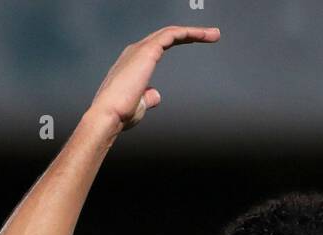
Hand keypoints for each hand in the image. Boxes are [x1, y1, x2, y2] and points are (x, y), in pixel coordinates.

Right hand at [90, 25, 219, 130]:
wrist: (108, 114)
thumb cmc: (120, 114)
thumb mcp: (140, 105)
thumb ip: (149, 97)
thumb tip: (156, 95)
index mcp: (134, 62)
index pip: (159, 45)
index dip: (178, 41)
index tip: (195, 42)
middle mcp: (136, 51)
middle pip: (167, 35)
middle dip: (190, 33)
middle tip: (211, 34)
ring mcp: (141, 49)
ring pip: (171, 32)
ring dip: (194, 31)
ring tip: (213, 34)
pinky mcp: (147, 51)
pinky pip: (170, 35)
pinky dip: (187, 33)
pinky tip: (201, 35)